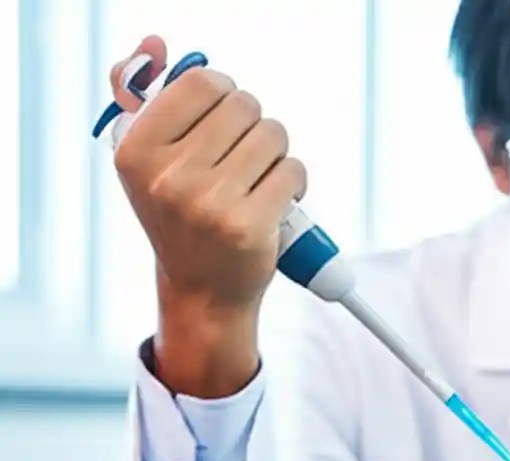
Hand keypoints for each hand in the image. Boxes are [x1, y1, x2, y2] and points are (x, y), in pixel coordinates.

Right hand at [109, 36, 307, 396]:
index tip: (221, 120)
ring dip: (276, 155)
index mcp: (136, 149)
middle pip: (246, 106)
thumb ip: (144, 95)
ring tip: (257, 181)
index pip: (203, 82)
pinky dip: (294, 182)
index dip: (224, 96)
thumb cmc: (180, 214)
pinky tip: (276, 202)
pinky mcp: (249, 226)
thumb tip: (154, 44)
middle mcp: (167, 175)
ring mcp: (209, 203)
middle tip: (241, 158)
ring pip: (274, 135)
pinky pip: (294, 170)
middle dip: (253, 126)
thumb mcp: (148, 158)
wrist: (202, 289)